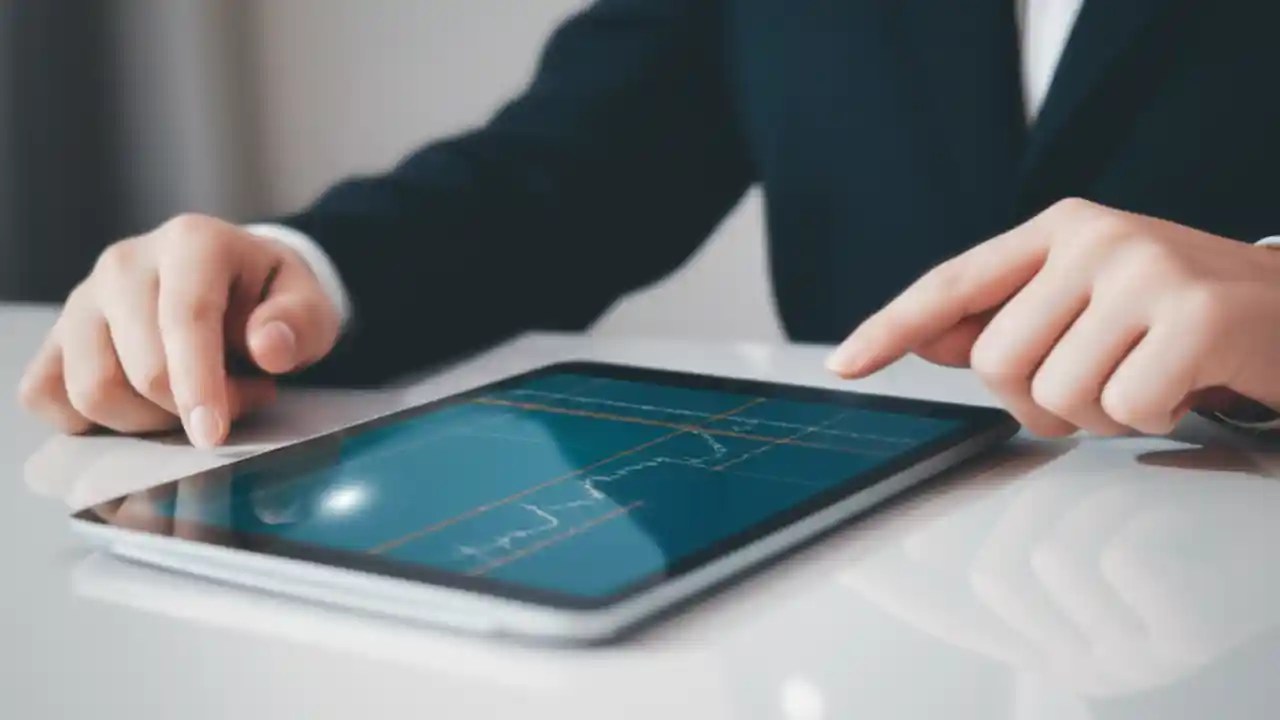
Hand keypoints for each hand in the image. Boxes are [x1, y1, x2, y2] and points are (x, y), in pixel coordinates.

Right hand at [16, 214, 341, 446]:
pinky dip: (92, 423)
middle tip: (241, 400)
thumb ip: (298, 325)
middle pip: (138, 367)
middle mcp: (124, 263)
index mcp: (192, 242)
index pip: (185, 318)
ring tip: (196, 401)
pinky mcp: (55, 338)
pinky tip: (143, 409)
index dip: (199, 384)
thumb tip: (268, 347)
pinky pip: (45, 396)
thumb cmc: (271, 301)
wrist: (234, 284)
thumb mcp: (310, 307)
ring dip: (147, 422)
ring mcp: (82, 300)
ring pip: (90, 389)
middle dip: (190, 407)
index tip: (212, 435)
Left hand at [827, 198, 1279, 435]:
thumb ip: (1007, 321)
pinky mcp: (1198, 314)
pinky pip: (1125, 409)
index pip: (953, 283)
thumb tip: (926, 341)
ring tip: (1140, 381)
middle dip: (1036, 402)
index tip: (844, 364)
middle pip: (996, 361)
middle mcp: (1095, 238)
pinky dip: (1148, 421)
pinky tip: (1179, 387)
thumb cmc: (1174, 314)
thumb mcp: (1084, 305)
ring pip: (1057, 394)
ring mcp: (1147, 270)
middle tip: (1092, 387)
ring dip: (1096, 417)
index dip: (891, 327)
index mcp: (1057, 231)